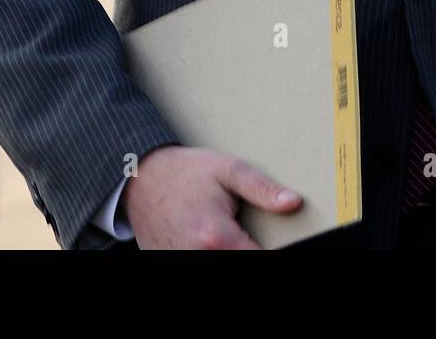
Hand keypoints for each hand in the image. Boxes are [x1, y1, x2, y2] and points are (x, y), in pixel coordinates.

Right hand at [121, 145, 302, 248]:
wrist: (142, 176)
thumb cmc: (187, 171)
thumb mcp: (229, 170)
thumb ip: (263, 189)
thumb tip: (293, 202)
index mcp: (216, 237)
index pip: (257, 258)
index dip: (269, 249)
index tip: (273, 239)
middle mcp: (195, 257)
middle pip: (237, 263)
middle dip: (246, 249)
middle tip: (243, 229)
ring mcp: (178, 262)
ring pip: (216, 265)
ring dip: (227, 251)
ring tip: (224, 231)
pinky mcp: (167, 262)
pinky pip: (195, 263)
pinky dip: (205, 252)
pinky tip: (206, 239)